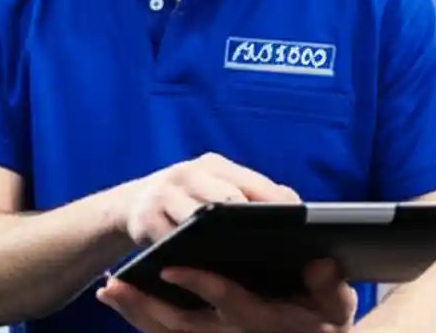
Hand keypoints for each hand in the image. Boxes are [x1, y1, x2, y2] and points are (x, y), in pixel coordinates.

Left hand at [97, 259, 357, 332]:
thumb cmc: (323, 320)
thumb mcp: (335, 307)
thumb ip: (329, 288)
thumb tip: (321, 264)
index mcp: (266, 320)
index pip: (231, 304)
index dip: (203, 286)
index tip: (173, 266)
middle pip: (185, 327)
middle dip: (148, 307)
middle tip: (117, 284)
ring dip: (137, 313)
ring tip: (110, 288)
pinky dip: (140, 317)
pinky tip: (118, 295)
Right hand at [121, 153, 298, 245]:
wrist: (133, 203)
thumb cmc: (190, 199)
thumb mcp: (218, 187)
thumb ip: (254, 193)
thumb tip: (297, 206)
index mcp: (214, 165)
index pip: (255, 184)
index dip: (280, 207)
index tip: (302, 228)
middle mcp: (189, 174)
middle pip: (228, 199)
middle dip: (251, 222)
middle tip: (276, 246)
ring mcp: (164, 194)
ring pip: (198, 219)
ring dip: (219, 240)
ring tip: (244, 258)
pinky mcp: (144, 219)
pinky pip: (171, 240)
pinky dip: (188, 256)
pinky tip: (206, 269)